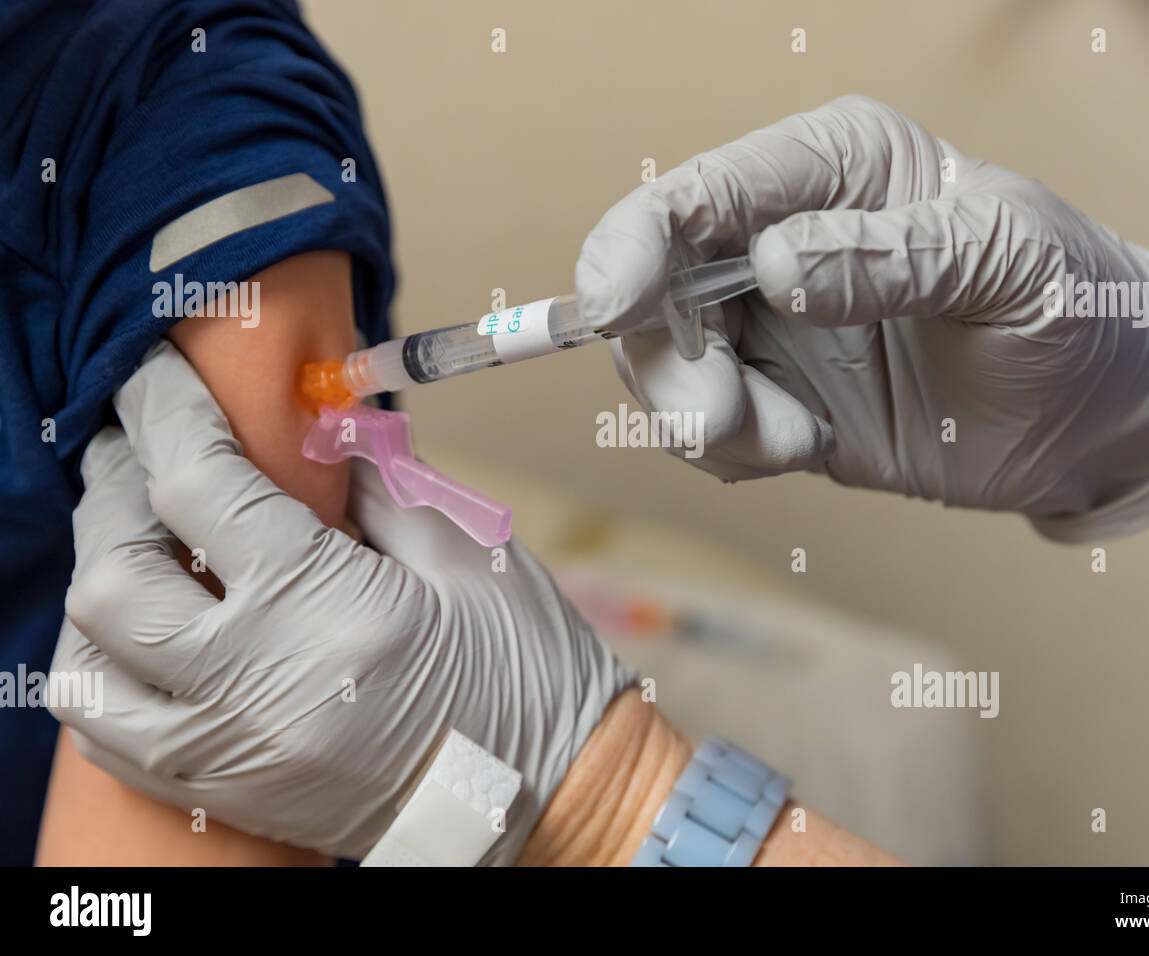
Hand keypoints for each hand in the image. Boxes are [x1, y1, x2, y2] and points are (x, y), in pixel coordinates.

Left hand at [48, 342, 633, 860]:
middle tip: (132, 448)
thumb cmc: (524, 666)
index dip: (166, 414)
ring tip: (132, 541)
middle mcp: (260, 688)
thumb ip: (374, 480)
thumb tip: (312, 426)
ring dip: (98, 591)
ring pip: (90, 671)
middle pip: (116, 580)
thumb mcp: (464, 551)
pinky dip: (106, 670)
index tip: (153, 377)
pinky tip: (146, 630)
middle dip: (110, 495)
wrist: (551, 789)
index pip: (201, 490)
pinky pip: (115, 738)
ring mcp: (235, 753)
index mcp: (329, 610)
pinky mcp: (232, 793)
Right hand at [576, 95, 1148, 539]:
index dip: (636, 245)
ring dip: (704, 419)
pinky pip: (708, 431)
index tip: (616, 309)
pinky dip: (733, 454)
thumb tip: (776, 268)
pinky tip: (809, 446)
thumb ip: (896, 256)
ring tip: (796, 440)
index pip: (699, 195)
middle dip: (671, 362)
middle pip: (656, 289)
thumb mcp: (1008, 263)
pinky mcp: (781, 401)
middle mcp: (784, 241)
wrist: (1104, 416)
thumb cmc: (1077, 307)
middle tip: (722, 419)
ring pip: (668, 368)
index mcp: (832, 172)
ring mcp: (776, 329)